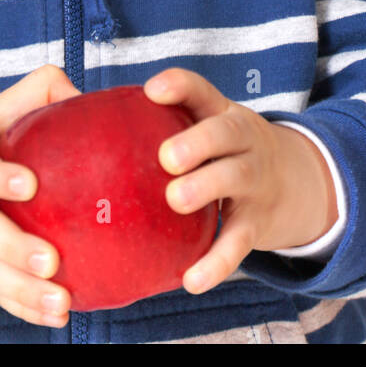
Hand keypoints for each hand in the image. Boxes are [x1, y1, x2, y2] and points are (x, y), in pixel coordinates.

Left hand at [144, 68, 338, 294]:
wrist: (298, 181)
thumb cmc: (223, 149)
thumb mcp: (205, 124)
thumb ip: (150, 117)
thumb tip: (67, 92)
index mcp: (220, 112)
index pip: (201, 91)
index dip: (180, 86)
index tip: (152, 91)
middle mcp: (243, 140)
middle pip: (225, 132)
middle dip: (197, 142)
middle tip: (166, 158)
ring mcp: (254, 181)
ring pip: (236, 178)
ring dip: (206, 187)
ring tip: (175, 200)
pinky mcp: (258, 223)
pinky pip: (239, 243)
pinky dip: (217, 262)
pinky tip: (191, 280)